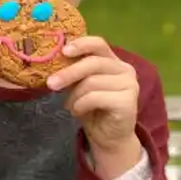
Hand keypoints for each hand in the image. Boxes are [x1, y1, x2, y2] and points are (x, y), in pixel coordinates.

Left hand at [47, 36, 139, 153]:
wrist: (108, 136)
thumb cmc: (91, 108)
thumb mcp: (78, 86)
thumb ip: (72, 72)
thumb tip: (52, 60)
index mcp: (113, 61)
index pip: (98, 44)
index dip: (81, 44)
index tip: (63, 51)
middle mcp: (125, 69)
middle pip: (93, 63)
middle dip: (68, 73)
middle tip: (50, 84)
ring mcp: (130, 84)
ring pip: (92, 82)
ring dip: (74, 95)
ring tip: (70, 105)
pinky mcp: (128, 101)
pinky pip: (96, 97)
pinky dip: (81, 105)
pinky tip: (78, 111)